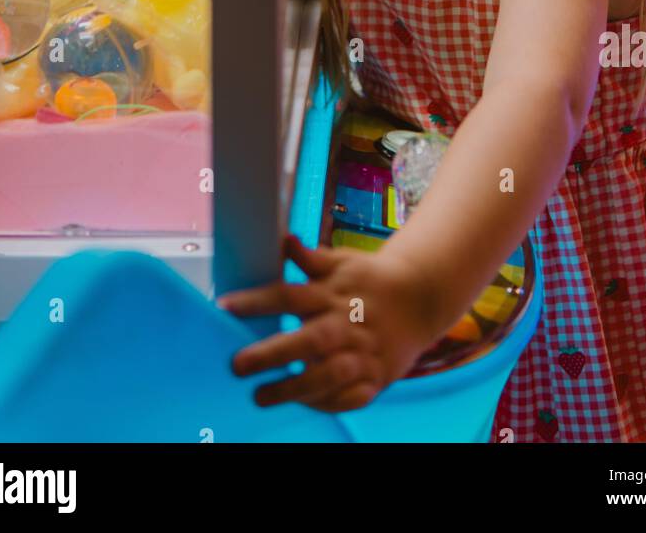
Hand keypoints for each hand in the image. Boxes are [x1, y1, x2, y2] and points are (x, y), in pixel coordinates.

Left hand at [218, 235, 440, 411]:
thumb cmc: (372, 279)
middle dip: (272, 354)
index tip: (224, 306)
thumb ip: (310, 258)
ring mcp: (361, 353)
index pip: (289, 295)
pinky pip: (350, 397)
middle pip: (307, 340)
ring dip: (294, 387)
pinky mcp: (375, 377)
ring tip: (260, 396)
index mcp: (332, 293)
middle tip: (237, 365)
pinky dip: (328, 402)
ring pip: (328, 375)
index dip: (256, 301)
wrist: (421, 298)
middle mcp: (344, 324)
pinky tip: (304, 404)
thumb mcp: (342, 262)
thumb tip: (283, 240)